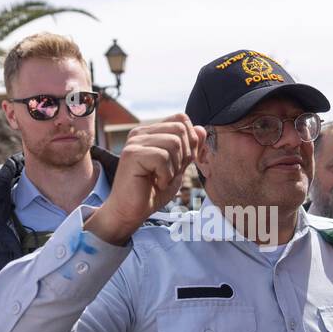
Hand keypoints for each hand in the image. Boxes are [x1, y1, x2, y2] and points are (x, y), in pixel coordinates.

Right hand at [86, 114, 205, 244]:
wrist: (130, 212)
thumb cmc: (153, 191)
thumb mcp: (178, 167)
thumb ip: (190, 148)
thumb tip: (201, 129)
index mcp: (150, 132)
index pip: (181, 119)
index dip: (191, 141)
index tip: (182, 163)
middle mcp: (140, 133)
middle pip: (180, 129)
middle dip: (184, 155)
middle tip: (170, 173)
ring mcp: (134, 142)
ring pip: (174, 143)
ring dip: (174, 167)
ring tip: (161, 179)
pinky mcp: (132, 154)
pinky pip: (163, 157)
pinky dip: (166, 175)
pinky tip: (156, 183)